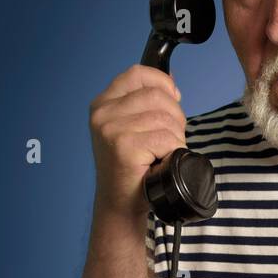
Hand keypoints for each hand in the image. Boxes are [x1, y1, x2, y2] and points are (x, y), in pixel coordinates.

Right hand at [88, 64, 185, 218]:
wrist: (121, 204)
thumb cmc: (133, 168)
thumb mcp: (133, 127)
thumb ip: (146, 103)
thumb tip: (171, 83)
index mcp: (103, 104)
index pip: (138, 73)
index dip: (162, 82)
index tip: (174, 98)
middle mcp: (102, 113)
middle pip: (157, 96)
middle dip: (175, 117)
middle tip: (168, 140)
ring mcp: (110, 129)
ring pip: (165, 119)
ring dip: (175, 138)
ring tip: (162, 154)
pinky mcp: (123, 146)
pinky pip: (166, 139)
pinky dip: (172, 152)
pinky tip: (161, 163)